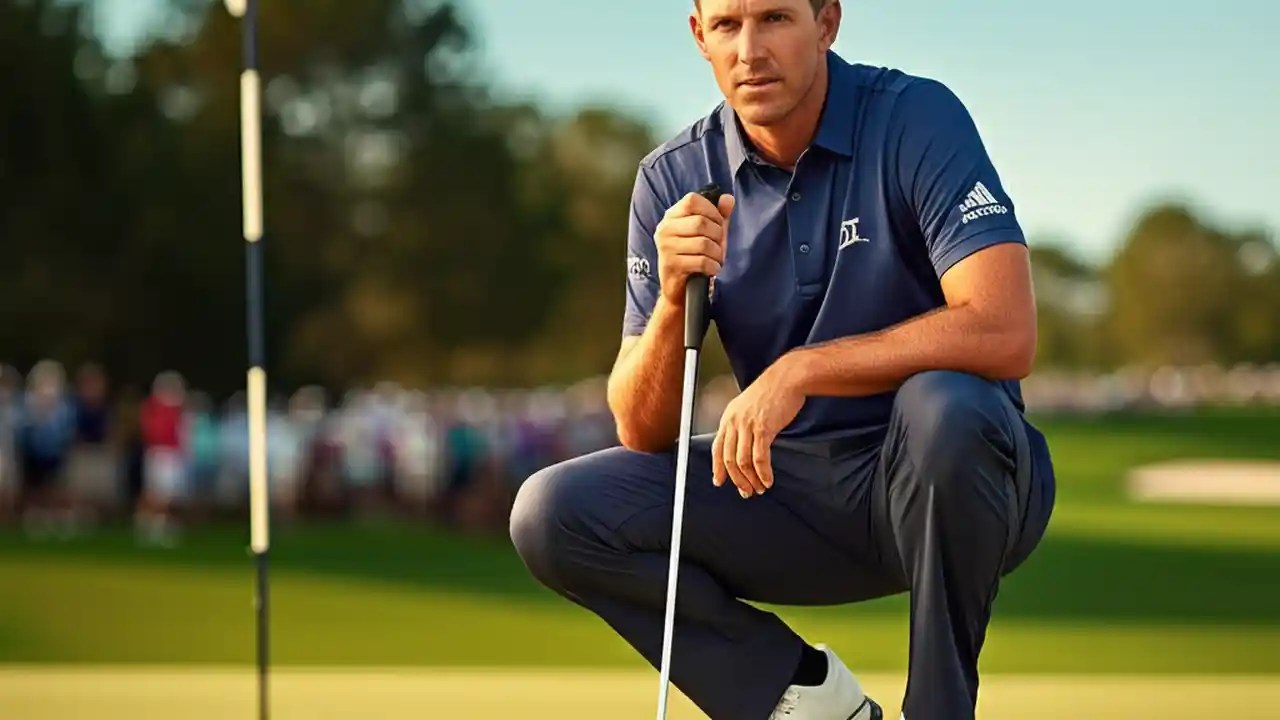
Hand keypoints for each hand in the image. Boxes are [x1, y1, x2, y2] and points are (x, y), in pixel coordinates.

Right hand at [654, 191, 735, 305]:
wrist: (679, 288)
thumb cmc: (694, 256)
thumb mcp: (707, 233)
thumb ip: (719, 214)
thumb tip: (728, 199)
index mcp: (671, 217)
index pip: (692, 200)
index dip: (711, 210)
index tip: (717, 223)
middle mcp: (665, 229)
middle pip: (700, 222)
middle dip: (718, 235)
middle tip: (718, 246)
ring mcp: (666, 247)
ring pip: (703, 243)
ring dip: (717, 253)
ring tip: (716, 259)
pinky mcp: (671, 265)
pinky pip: (701, 261)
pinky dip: (713, 266)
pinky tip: (712, 269)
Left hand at [711, 360, 805, 497]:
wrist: (787, 378)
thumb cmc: (772, 392)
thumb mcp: (748, 407)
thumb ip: (743, 425)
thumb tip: (743, 447)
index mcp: (729, 418)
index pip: (717, 448)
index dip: (717, 468)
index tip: (719, 481)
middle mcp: (734, 422)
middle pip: (729, 459)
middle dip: (737, 480)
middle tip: (745, 491)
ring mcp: (748, 426)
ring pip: (743, 462)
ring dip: (751, 479)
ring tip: (759, 488)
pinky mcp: (764, 429)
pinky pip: (760, 458)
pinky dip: (763, 473)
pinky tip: (768, 480)